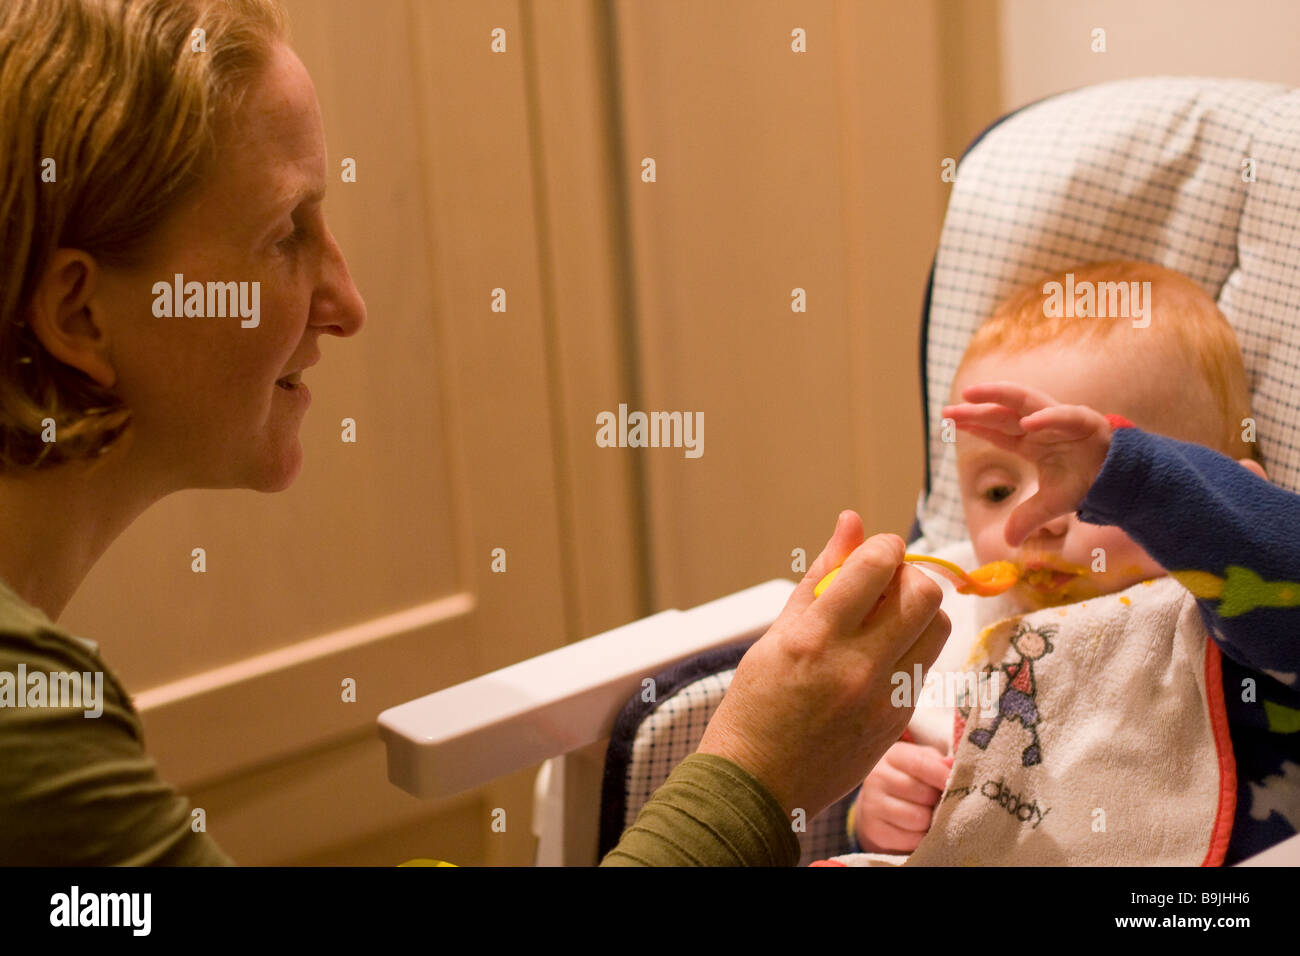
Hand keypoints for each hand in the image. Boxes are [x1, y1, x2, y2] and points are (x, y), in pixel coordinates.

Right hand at [696, 511, 950, 820]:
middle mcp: (857, 666)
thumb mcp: (776, 633)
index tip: (875, 550)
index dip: (883, 546)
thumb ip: (821, 576)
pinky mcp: (900, 720)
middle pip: (924, 593)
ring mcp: (884, 698)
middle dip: (907, 575)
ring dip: (918, 611)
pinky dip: (912, 646)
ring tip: (884, 621)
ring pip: (938, 626)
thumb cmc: (755, 705)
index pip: (877, 566)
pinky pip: (926, 663)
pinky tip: (879, 656)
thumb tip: (852, 521)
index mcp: (815, 638)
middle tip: (882, 585)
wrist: (757, 785)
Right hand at [853, 741, 952, 852]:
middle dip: (937, 801)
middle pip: (922, 794)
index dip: (942, 776)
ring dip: (930, 820)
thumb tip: (952, 764)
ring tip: (929, 814)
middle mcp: (877, 778)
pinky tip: (918, 828)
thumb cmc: (910, 777)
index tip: (959, 784)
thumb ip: (939, 762)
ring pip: (917, 818)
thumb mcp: (923, 761)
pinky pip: (910, 839)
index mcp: (891, 756)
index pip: (921, 765)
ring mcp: (872, 804)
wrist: (879, 801)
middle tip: (940, 801)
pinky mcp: (874, 829)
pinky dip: (920, 837)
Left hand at [942, 381, 1113, 547]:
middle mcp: (1041, 426)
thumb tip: (1008, 542)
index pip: (996, 430)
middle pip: (1003, 413)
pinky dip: (1047, 419)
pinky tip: (1027, 424)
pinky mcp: (1087, 422)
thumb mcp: (1050, 506)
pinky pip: (1065, 416)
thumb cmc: (1086, 483)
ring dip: (999, 396)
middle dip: (976, 410)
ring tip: (973, 395)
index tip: (949, 420)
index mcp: (1031, 442)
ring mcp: (1062, 420)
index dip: (974, 424)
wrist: (1123, 482)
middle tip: (949, 410)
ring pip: (1026, 401)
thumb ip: (1027, 519)